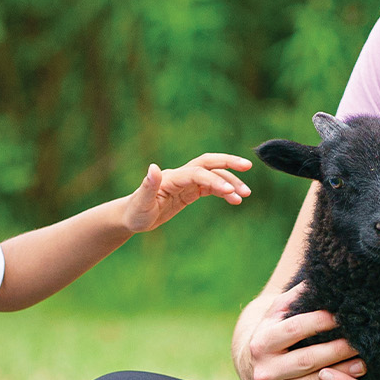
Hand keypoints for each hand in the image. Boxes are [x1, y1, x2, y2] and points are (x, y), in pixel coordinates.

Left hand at [119, 153, 252, 232]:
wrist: (132, 217)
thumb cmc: (135, 212)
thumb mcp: (141, 202)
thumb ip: (148, 185)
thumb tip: (153, 167)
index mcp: (171, 177)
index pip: (197, 173)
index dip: (214, 180)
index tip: (230, 192)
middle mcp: (181, 176)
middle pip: (208, 163)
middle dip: (228, 163)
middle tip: (247, 166)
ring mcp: (186, 183)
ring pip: (213, 176)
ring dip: (230, 182)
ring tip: (246, 194)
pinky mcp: (190, 191)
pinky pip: (211, 187)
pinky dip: (224, 191)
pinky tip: (235, 200)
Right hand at [242, 284, 364, 379]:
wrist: (254, 367)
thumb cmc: (275, 333)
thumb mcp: (278, 313)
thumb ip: (296, 296)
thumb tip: (320, 275)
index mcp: (261, 342)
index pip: (294, 329)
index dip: (320, 321)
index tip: (344, 314)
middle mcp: (262, 371)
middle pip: (308, 359)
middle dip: (339, 349)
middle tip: (362, 341)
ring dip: (343, 373)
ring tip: (365, 362)